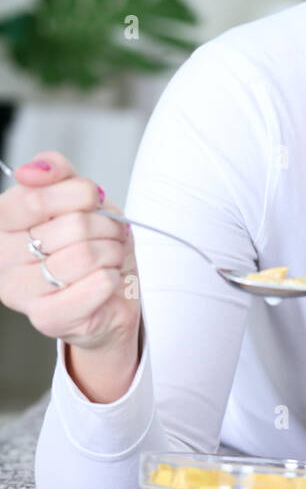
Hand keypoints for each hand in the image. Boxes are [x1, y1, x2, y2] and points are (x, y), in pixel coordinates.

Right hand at [0, 151, 139, 353]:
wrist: (107, 292)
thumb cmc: (88, 242)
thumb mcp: (75, 196)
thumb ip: (56, 172)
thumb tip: (33, 170)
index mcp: (3, 224)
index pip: (34, 199)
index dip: (77, 193)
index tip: (92, 197)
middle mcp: (3, 260)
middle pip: (71, 227)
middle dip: (104, 226)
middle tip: (108, 233)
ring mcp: (22, 293)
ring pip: (85, 256)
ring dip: (112, 252)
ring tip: (108, 256)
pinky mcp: (48, 318)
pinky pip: (97, 285)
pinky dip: (112, 277)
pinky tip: (105, 279)